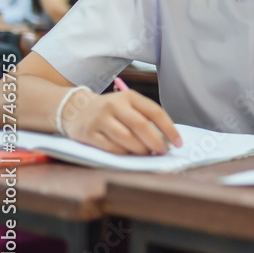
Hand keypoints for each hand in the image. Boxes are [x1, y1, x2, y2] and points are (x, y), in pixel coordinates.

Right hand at [61, 88, 181, 154]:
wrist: (75, 109)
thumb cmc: (110, 110)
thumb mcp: (128, 105)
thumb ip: (145, 117)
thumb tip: (167, 139)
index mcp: (129, 96)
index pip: (155, 111)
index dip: (169, 129)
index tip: (178, 143)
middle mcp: (114, 105)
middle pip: (141, 126)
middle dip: (156, 142)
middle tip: (163, 152)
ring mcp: (100, 119)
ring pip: (126, 139)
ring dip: (141, 150)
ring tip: (147, 154)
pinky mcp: (88, 134)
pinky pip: (111, 148)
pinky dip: (124, 154)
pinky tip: (130, 155)